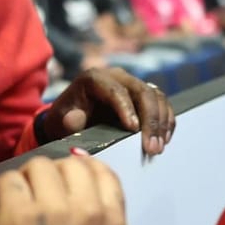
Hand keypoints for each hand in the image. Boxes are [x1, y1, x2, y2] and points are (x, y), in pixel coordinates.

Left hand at [0, 152, 126, 224]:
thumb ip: (94, 221)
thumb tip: (71, 189)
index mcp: (113, 223)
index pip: (102, 171)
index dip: (80, 166)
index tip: (63, 177)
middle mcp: (88, 210)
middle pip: (68, 163)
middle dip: (49, 175)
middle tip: (34, 196)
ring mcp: (53, 209)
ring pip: (36, 167)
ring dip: (22, 182)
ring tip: (15, 206)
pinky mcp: (18, 214)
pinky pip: (7, 181)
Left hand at [42, 67, 175, 155]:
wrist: (72, 118)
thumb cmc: (65, 119)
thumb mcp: (59, 121)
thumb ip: (66, 121)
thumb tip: (75, 120)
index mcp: (94, 79)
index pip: (115, 90)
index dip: (126, 108)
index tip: (133, 129)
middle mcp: (117, 77)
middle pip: (142, 92)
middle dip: (150, 120)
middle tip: (152, 148)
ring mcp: (132, 85)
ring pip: (156, 96)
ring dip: (161, 123)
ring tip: (158, 148)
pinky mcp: (143, 96)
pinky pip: (162, 104)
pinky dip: (166, 121)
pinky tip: (164, 140)